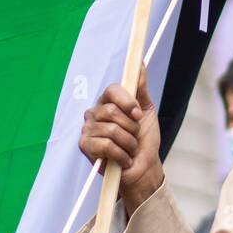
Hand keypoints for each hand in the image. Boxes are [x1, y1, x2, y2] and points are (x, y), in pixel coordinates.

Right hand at [79, 64, 161, 218]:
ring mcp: (88, 130)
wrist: (143, 168)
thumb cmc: (144, 140)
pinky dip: (121, 155)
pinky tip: (123, 160)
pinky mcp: (85, 147)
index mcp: (108, 103)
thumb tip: (139, 63)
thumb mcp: (146, 111)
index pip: (112, 90)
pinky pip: (105, 146)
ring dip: (129, 143)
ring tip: (130, 149)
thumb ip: (140, 88)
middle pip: (111, 111)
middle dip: (131, 127)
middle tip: (134, 137)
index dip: (127, 101)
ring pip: (111, 130)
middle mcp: (95, 113)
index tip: (138, 114)